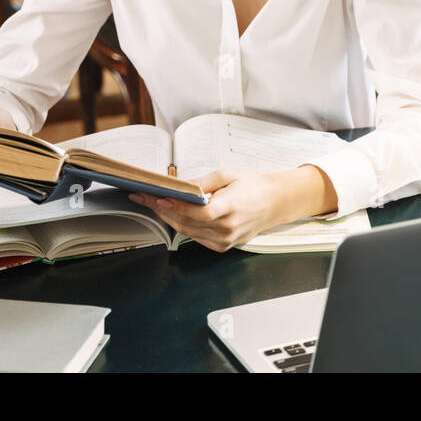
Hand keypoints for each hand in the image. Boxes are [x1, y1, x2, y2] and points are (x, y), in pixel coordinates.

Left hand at [129, 170, 296, 252]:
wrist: (274, 203)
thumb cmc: (252, 186)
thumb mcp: (229, 174)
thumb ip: (204, 182)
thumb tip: (180, 187)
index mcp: (231, 207)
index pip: (199, 212)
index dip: (176, 207)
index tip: (158, 197)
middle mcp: (228, 228)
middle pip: (187, 223)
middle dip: (163, 210)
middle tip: (145, 197)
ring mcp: (225, 240)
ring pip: (188, 231)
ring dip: (169, 218)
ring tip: (154, 204)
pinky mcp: (223, 246)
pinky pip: (196, 237)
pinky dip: (183, 226)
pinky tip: (173, 214)